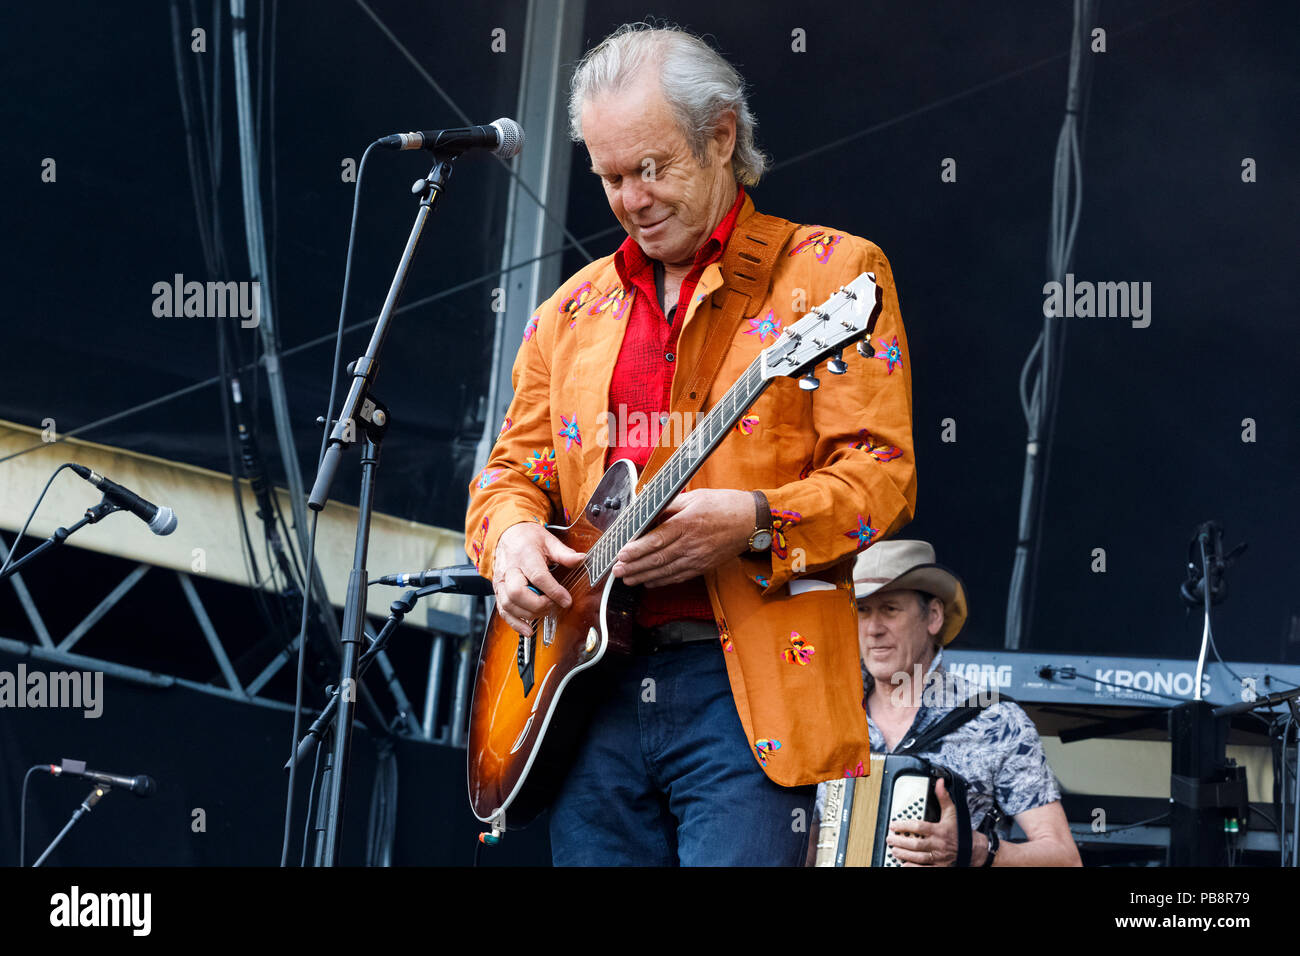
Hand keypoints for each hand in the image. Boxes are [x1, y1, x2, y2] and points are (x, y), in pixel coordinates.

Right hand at [491, 521, 585, 635]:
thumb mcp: (548, 540)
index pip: (538, 576)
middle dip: (537, 604)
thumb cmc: (527, 538)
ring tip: (545, 613)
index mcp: (524, 555)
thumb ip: (565, 553)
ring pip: (508, 604)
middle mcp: (509, 570)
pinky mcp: (498, 591)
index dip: (553, 591)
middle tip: (552, 604)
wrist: (507, 534)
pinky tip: (528, 630)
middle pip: (517, 593)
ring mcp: (501, 582)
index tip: (566, 600)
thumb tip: (581, 559)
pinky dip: (514, 623)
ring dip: (528, 614)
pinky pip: (502, 611)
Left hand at [612, 489, 753, 586]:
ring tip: (628, 580)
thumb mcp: (694, 497)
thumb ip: (669, 505)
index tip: (621, 554)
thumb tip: (647, 512)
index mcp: (687, 523)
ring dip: (644, 576)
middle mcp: (691, 543)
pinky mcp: (703, 566)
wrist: (752, 521)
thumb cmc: (724, 505)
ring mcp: (698, 557)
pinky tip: (649, 582)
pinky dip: (662, 581)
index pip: (657, 539)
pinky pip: (679, 576)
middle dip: (634, 567)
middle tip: (618, 571)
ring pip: (666, 571)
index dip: (637, 549)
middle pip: (658, 559)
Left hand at [886, 777, 961, 866]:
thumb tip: (940, 782)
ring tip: (894, 850)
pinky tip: (904, 865)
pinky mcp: (941, 867)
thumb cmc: (961, 831)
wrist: (975, 849)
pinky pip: (926, 869)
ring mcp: (940, 858)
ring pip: (919, 857)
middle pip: (916, 844)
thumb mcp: (952, 812)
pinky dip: (914, 868)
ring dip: (904, 854)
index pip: (919, 827)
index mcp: (940, 830)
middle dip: (900, 842)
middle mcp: (939, 845)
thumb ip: (943, 798)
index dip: (904, 826)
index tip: (893, 825)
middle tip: (889, 839)